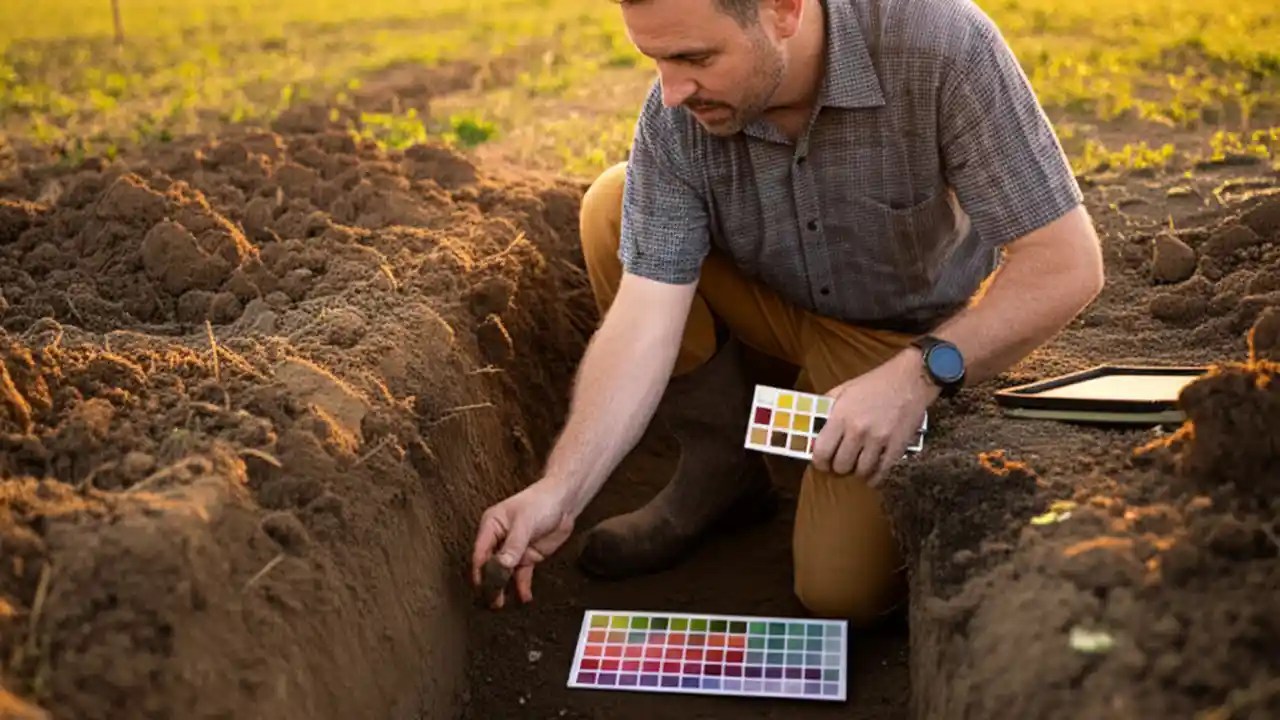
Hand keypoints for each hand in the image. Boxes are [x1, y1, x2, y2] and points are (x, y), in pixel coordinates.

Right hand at [471, 479, 575, 608]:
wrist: (564, 502)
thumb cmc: (541, 502)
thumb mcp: (525, 523)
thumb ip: (513, 545)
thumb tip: (501, 566)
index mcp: (491, 526)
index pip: (481, 551)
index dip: (480, 570)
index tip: (482, 586)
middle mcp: (499, 539)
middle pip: (490, 565)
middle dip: (490, 582)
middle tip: (491, 599)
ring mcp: (513, 550)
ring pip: (504, 573)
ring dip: (503, 588)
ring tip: (500, 604)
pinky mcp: (527, 557)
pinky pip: (522, 575)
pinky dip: (522, 586)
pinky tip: (523, 598)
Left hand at [810, 350, 937, 486]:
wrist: (910, 380)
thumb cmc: (875, 383)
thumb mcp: (844, 390)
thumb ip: (827, 410)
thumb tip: (814, 430)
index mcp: (841, 416)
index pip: (822, 452)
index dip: (819, 462)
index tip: (822, 463)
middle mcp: (858, 431)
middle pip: (841, 466)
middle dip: (838, 468)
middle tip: (840, 464)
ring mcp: (879, 440)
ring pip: (861, 472)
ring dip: (856, 472)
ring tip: (856, 466)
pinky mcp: (897, 446)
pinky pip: (882, 472)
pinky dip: (874, 478)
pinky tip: (871, 475)